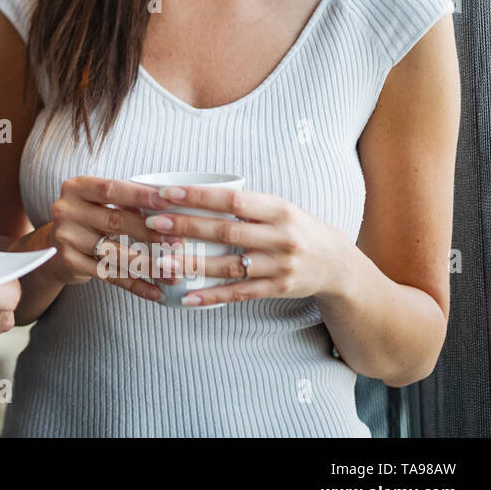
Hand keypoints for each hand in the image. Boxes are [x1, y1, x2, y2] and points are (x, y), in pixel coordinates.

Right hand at [35, 176, 177, 302]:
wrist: (52, 249)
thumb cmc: (88, 220)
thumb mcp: (99, 203)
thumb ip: (125, 202)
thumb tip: (167, 209)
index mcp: (77, 188)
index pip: (111, 189)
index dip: (140, 195)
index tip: (168, 201)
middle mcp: (66, 210)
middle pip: (115, 221)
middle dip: (151, 232)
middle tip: (179, 242)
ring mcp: (66, 237)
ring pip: (114, 253)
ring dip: (148, 264)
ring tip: (175, 273)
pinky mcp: (70, 263)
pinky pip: (108, 275)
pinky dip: (135, 285)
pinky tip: (155, 292)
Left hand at [141, 184, 353, 306]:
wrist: (337, 263)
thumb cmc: (294, 228)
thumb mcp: (278, 208)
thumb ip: (243, 203)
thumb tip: (191, 193)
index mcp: (278, 209)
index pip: (232, 200)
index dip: (198, 196)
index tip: (167, 193)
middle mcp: (280, 237)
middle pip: (226, 232)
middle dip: (186, 227)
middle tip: (153, 222)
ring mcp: (279, 266)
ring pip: (229, 266)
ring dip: (192, 264)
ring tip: (161, 261)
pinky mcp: (276, 289)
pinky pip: (238, 293)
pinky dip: (211, 296)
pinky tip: (186, 297)